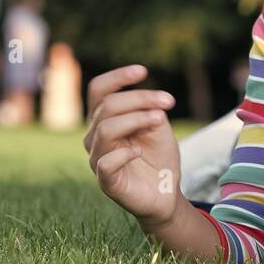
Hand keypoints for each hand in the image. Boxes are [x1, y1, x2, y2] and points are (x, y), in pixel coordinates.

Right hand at [84, 65, 180, 229]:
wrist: (166, 192)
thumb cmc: (158, 156)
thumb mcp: (158, 126)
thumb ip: (150, 110)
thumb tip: (147, 104)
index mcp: (104, 119)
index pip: (98, 90)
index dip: (117, 77)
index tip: (143, 71)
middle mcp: (95, 137)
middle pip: (107, 106)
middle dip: (140, 98)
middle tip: (168, 102)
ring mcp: (97, 159)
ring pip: (105, 129)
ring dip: (137, 119)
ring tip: (159, 121)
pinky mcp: (105, 181)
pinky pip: (106, 162)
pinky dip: (124, 153)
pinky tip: (139, 151)